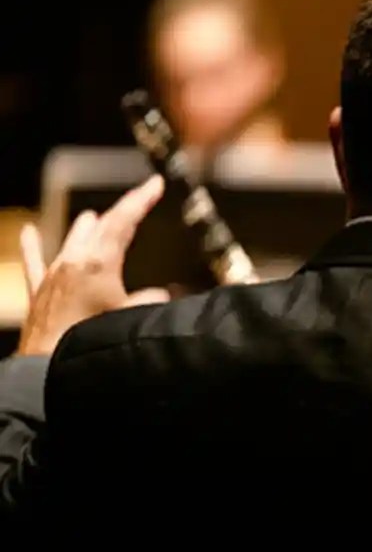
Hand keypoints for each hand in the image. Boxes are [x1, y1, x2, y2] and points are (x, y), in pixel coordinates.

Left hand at [17, 176, 169, 355]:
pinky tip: (28, 232)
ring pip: (72, 240)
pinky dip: (32, 245)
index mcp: (99, 263)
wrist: (49, 368)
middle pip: (101, 227)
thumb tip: (162, 295)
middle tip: (140, 197)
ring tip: (93, 215)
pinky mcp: (39, 292)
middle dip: (122, 211)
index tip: (155, 183)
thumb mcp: (131, 319)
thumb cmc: (89, 342)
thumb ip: (150, 302)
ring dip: (85, 226)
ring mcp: (54, 275)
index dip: (141, 200)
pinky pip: (35, 262)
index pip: (124, 221)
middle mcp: (73, 262)